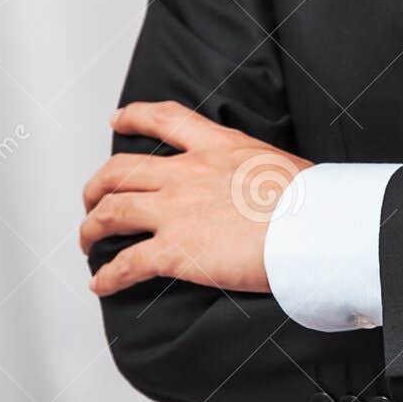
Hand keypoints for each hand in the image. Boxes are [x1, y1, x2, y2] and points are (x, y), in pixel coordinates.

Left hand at [81, 102, 311, 296]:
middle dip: (97, 186)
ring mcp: (176, 211)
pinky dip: (107, 276)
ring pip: (110, 213)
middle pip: (120, 171)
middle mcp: (187, 173)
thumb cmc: (312, 201)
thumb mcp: (277, 165)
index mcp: (217, 147)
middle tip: (94, 200)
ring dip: (91, 229)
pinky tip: (101, 284)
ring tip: (87, 243)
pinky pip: (126, 264)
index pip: (165, 119)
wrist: (315, 225)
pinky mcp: (175, 251)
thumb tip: (261, 188)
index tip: (117, 120)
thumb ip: (253, 171)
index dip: (133, 117)